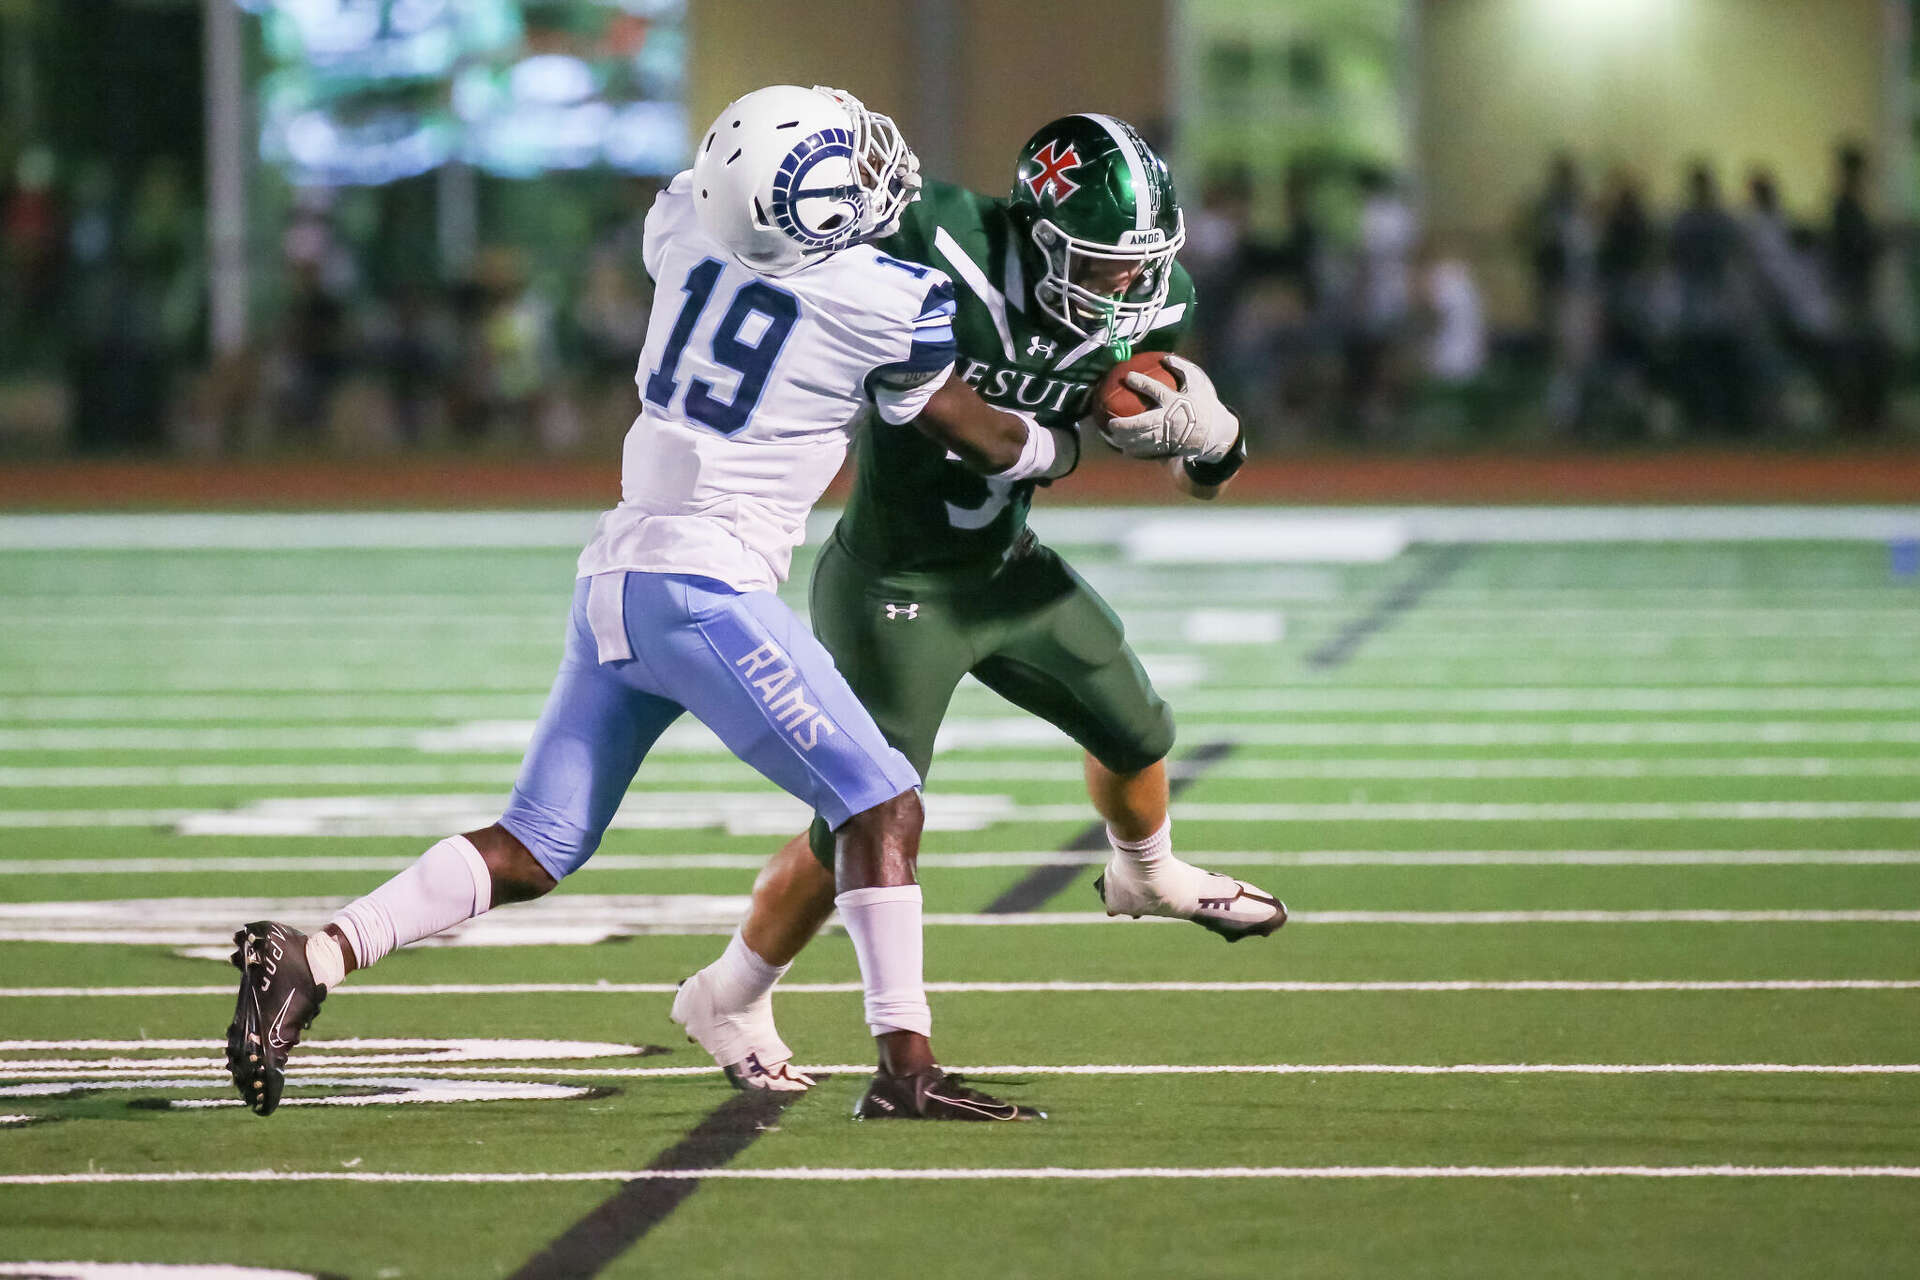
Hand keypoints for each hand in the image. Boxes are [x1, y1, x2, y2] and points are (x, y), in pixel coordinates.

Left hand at [1098, 355, 1238, 460]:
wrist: (1217, 432)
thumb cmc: (1205, 405)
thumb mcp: (1199, 384)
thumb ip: (1183, 369)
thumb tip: (1167, 356)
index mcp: (1177, 402)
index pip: (1157, 390)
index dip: (1142, 383)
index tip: (1128, 377)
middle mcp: (1171, 420)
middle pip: (1144, 424)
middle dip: (1126, 425)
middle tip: (1112, 424)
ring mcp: (1170, 436)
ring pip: (1144, 440)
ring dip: (1127, 440)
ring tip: (1113, 437)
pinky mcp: (1170, 447)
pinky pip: (1150, 451)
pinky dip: (1136, 451)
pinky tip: (1124, 448)